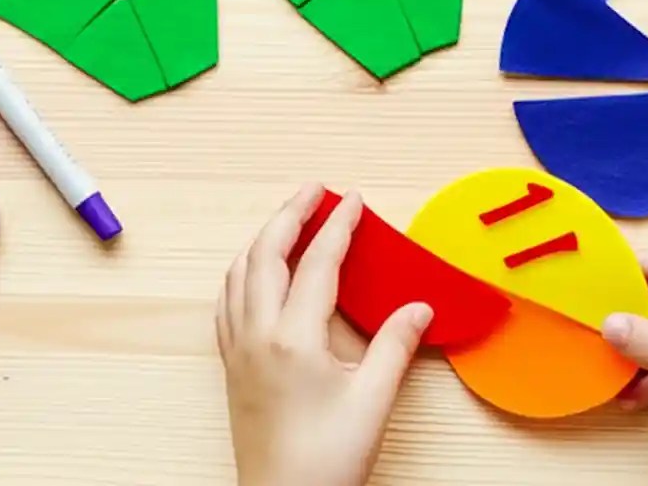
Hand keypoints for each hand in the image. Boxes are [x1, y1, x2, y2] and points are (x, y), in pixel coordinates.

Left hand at [216, 184, 433, 485]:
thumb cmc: (325, 459)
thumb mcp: (373, 400)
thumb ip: (395, 346)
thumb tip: (419, 307)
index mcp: (293, 338)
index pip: (317, 263)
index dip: (338, 226)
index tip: (354, 199)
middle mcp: (257, 336)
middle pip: (266, 254)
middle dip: (290, 214)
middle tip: (314, 190)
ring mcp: (239, 350)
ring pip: (240, 274)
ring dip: (264, 238)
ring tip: (289, 221)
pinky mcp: (232, 367)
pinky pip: (228, 301)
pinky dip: (244, 272)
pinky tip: (256, 273)